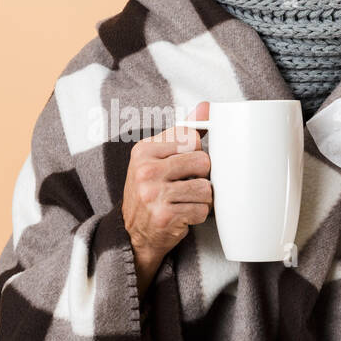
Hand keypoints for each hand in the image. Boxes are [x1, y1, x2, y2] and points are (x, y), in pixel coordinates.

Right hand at [122, 102, 212, 294]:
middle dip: (202, 176)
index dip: (197, 152)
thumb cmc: (151, 190)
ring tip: (186, 201)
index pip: (192, 138)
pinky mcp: (164, 216)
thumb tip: (207, 107)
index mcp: (144, 150)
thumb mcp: (158, 157)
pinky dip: (198, 215)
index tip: (186, 164)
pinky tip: (183, 215)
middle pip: (203, 162)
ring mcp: (153, 194)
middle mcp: (145, 170)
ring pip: (206, 188)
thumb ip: (182, 132)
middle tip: (189, 184)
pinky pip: (202, 210)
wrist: (133, 233)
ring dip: (202, 198)